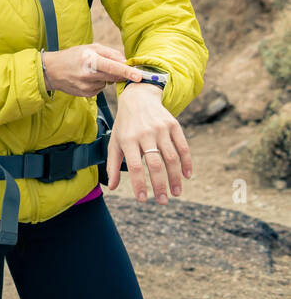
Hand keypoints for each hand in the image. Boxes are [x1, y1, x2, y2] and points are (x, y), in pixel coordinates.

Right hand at [40, 43, 141, 96]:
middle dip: (120, 73)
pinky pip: (101, 88)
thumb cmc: (73, 56)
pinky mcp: (86, 94)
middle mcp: (88, 74)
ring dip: (106, 77)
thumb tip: (126, 61)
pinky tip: (87, 79)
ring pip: (108, 83)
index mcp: (90, 60)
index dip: (127, 72)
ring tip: (91, 72)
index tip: (139, 76)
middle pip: (114, 76)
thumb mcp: (90, 48)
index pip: (112, 67)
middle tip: (112, 67)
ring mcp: (87, 86)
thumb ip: (110, 53)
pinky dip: (98, 83)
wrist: (51, 71)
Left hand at [107, 84, 192, 203]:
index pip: (134, 166)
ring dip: (175, 178)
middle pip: (155, 164)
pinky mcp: (174, 125)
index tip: (143, 200)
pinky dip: (187, 163)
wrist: (138, 97)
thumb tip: (112, 188)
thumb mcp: (115, 142)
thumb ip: (113, 165)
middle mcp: (145, 134)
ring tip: (176, 193)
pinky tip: (187, 176)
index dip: (139, 184)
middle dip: (160, 185)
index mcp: (128, 139)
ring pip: (171, 158)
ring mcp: (161, 129)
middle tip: (163, 201)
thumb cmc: (124, 125)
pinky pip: (183, 147)